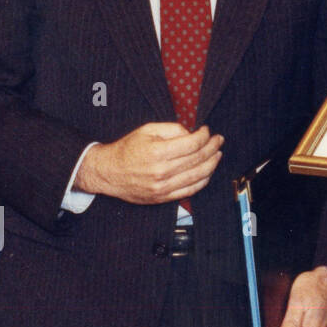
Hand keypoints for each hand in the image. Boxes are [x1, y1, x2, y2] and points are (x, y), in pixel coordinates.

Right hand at [75, 123, 222, 204]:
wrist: (108, 172)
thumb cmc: (127, 149)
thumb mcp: (147, 130)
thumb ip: (172, 129)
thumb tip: (192, 134)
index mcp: (157, 152)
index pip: (192, 144)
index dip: (205, 136)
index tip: (207, 131)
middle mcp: (161, 171)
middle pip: (198, 159)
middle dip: (213, 147)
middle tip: (219, 140)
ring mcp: (163, 187)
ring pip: (198, 176)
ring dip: (212, 164)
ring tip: (217, 154)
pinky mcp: (163, 197)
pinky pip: (190, 191)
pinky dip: (203, 181)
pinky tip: (208, 172)